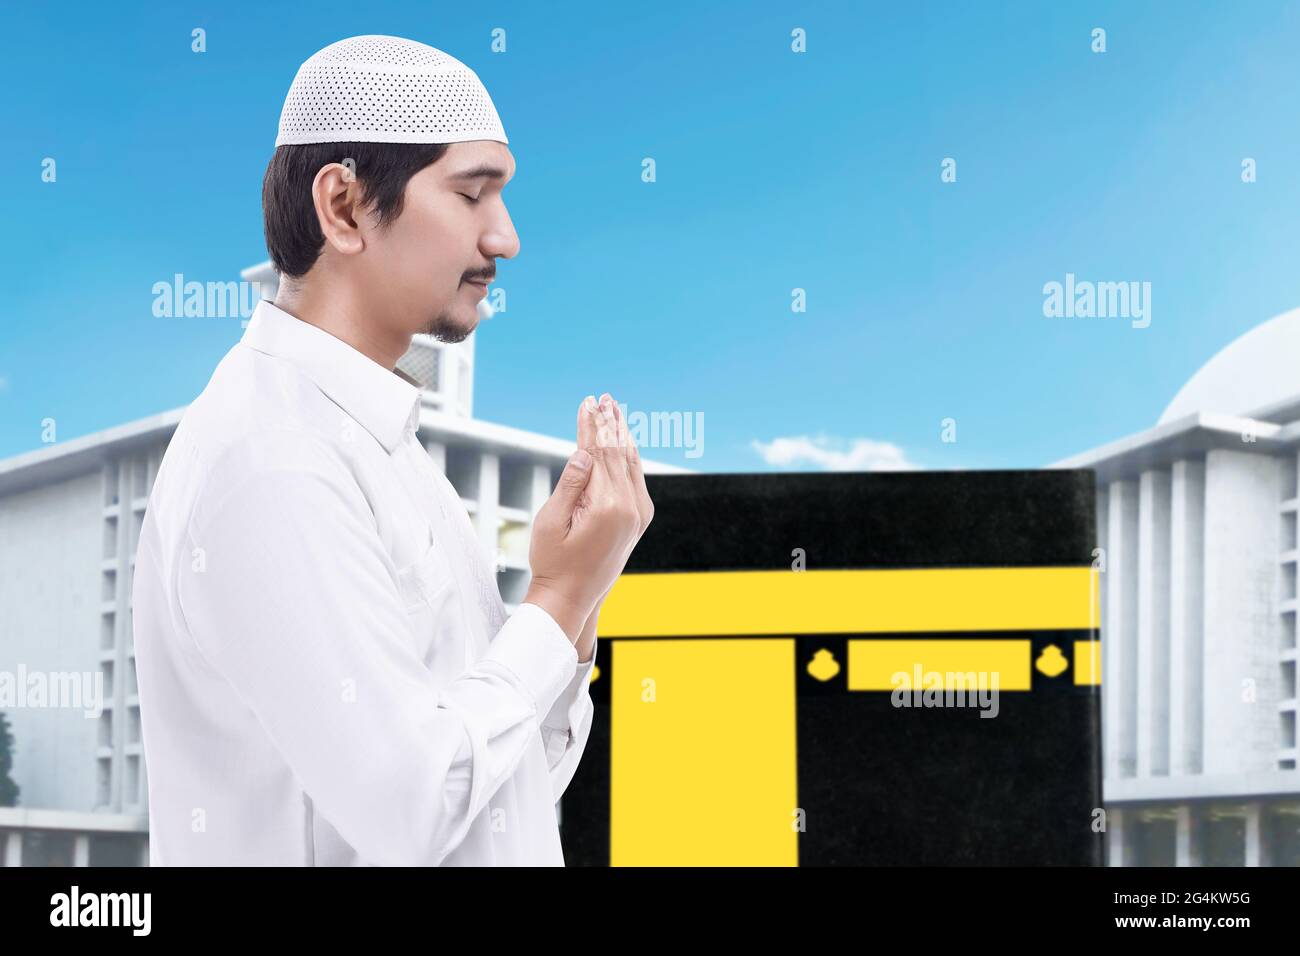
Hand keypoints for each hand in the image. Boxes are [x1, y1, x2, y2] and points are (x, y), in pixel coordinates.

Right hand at [525, 395, 646, 640]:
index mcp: (608, 506)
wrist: (573, 597)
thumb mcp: (551, 521)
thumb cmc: (553, 561)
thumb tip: (585, 451)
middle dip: (610, 423)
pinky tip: (623, 441)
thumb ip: (570, 483)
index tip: (587, 402)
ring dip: (622, 436)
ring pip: (631, 464)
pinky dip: (629, 456)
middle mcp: (630, 508)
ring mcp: (639, 514)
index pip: (600, 453)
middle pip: (619, 453)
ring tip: (614, 410)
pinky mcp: (639, 519)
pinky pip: (636, 478)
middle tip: (604, 397)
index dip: (592, 425)